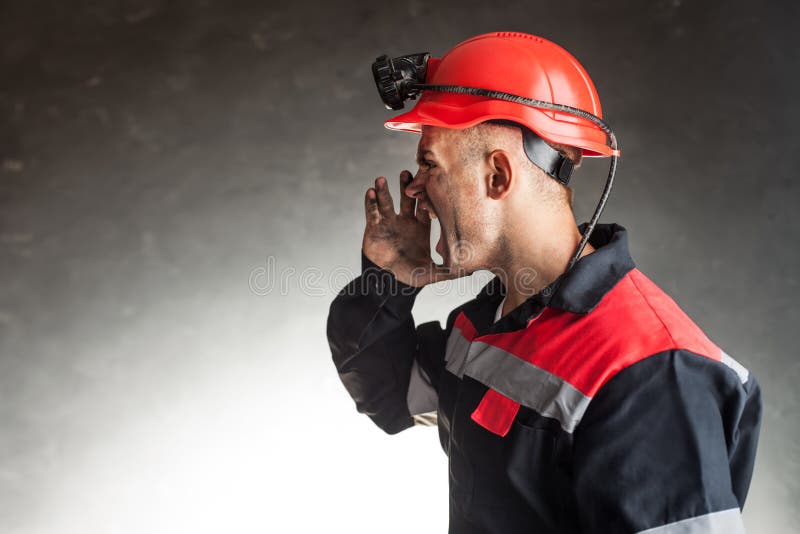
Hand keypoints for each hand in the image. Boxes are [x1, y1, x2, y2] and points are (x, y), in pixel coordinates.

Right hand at [362, 171, 458, 286]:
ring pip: (387, 201)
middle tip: (408, 172)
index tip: (430, 182)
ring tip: (382, 179)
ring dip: (384, 190)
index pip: (425, 206)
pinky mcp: (374, 227)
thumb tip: (471, 271)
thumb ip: (450, 270)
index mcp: (420, 227)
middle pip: (407, 198)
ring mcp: (389, 222)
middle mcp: (405, 221)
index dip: (427, 195)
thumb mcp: (433, 273)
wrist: (388, 283)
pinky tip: (370, 191)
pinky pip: (371, 212)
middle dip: (406, 185)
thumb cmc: (411, 276)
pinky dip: (370, 202)